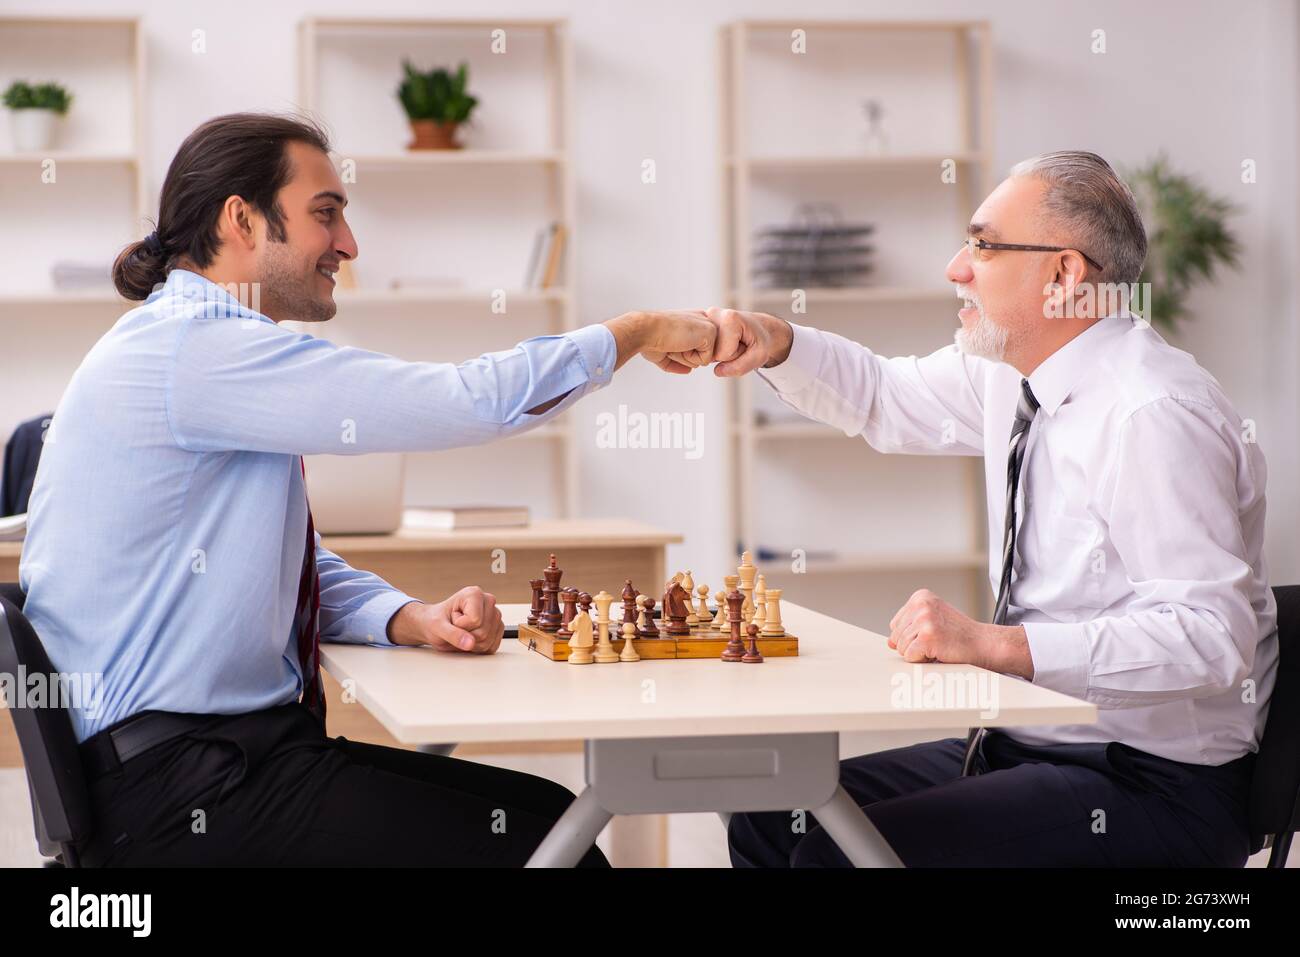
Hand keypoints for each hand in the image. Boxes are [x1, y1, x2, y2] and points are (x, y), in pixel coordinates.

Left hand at [387, 586, 503, 653]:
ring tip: (463, 633)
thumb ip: (453, 634)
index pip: (475, 620)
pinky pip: (492, 646)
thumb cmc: (435, 621)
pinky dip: (479, 648)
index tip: (452, 621)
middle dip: (467, 636)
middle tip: (457, 628)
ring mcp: (495, 615)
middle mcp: (488, 601)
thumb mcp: (437, 627)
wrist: (435, 626)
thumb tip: (470, 643)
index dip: (460, 627)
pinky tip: (470, 638)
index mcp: (474, 594)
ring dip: (472, 644)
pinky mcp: (498, 628)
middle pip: (483, 632)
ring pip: (488, 641)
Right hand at [605, 310, 715, 372]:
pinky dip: (689, 358)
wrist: (645, 330)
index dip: (682, 352)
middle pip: (702, 355)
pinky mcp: (710, 332)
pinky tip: (680, 343)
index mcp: (694, 321)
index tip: (668, 340)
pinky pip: (704, 361)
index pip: (698, 349)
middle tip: (671, 341)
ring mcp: (709, 325)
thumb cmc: (650, 338)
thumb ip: (678, 360)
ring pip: (705, 359)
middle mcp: (703, 320)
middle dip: (684, 356)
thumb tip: (689, 370)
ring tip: (675, 341)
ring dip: (686, 357)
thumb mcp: (664, 351)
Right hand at [703, 307, 793, 375]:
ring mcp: (705, 317)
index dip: (734, 355)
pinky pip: (702, 346)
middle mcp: (713, 314)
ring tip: (731, 341)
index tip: (743, 345)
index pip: (722, 355)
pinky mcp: (700, 322)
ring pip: (705, 350)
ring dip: (718, 351)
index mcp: (729, 319)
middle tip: (737, 344)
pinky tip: (722, 339)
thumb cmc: (760, 340)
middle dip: (725, 354)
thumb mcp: (759, 357)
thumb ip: (740, 367)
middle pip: (711, 352)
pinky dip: (712, 347)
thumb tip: (717, 371)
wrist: (760, 327)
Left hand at [887, 589, 1032, 677]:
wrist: (985, 643)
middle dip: (913, 645)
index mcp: (920, 597)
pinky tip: (940, 652)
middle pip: (896, 636)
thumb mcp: (933, 621)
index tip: (933, 633)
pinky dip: (923, 660)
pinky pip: (910, 656)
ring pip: (902, 648)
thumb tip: (890, 642)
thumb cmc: (960, 635)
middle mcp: (921, 604)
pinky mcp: (927, 636)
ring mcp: (924, 619)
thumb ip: (910, 627)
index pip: (895, 624)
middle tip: (938, 642)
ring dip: (920, 653)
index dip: (912, 636)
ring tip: (940, 646)